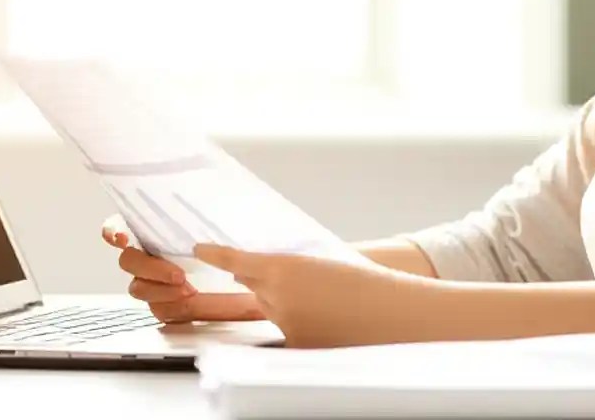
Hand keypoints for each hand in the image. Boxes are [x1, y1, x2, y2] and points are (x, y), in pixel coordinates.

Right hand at [100, 215, 265, 323]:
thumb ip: (218, 238)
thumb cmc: (247, 255)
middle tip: (178, 274)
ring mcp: (159, 284)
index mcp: (161, 232)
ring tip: (188, 291)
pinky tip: (186, 303)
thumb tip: (208, 234)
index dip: (115, 231)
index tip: (121, 238)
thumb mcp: (237, 239)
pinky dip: (170, 307)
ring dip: (161, 290)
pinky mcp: (170, 307)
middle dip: (150, 268)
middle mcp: (155, 257)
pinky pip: (157, 310)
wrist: (268, 289)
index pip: (124, 226)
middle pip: (129, 260)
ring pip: (139, 288)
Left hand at [194, 243, 432, 347]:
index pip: (237, 261)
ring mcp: (285, 324)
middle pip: (253, 284)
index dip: (215, 255)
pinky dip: (300, 322)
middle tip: (288, 274)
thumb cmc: (366, 282)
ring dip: (285, 301)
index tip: (201, 249)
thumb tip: (261, 271)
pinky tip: (329, 317)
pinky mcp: (296, 345)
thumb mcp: (323, 261)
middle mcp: (277, 298)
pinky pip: (286, 330)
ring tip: (325, 297)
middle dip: (261, 278)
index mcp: (283, 268)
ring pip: (271, 308)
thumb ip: (288, 265)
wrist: (393, 313)